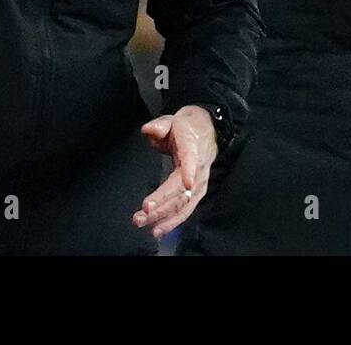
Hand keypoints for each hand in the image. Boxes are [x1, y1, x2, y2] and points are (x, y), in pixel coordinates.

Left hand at [133, 105, 217, 238]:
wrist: (207, 131)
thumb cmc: (186, 127)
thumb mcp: (172, 120)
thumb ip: (160, 125)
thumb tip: (148, 130)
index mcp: (192, 147)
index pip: (192, 160)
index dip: (189, 171)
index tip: (185, 184)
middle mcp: (198, 169)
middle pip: (183, 189)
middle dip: (163, 203)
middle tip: (142, 214)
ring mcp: (199, 183)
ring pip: (184, 203)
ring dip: (165, 217)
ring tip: (146, 225)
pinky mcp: (197, 192)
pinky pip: (186, 210)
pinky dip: (173, 221)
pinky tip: (158, 230)